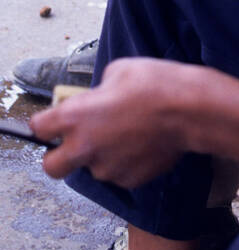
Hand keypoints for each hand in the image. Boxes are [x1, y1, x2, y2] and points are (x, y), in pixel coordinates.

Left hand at [31, 58, 194, 186]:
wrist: (190, 110)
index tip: (54, 120)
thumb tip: (98, 99)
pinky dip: (125, 161)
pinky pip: (119, 172)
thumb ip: (98, 91)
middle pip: (52, 166)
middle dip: (58, 156)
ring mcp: (106, 167)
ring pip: (92, 167)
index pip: (38, 128)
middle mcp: (84, 147)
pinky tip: (142, 143)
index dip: (46, 123)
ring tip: (127, 134)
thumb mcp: (118, 70)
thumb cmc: (155, 84)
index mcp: (74, 117)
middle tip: (76, 142)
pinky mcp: (129, 179)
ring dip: (101, 154)